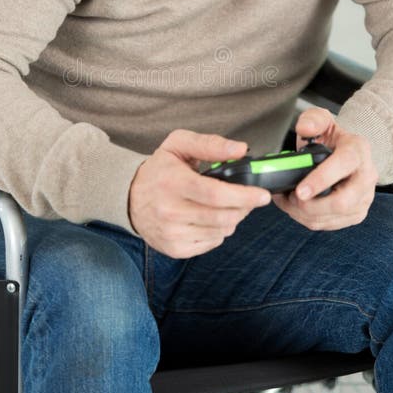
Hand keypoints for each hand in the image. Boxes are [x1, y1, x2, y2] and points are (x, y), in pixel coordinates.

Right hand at [128, 129, 271, 257]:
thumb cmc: (159, 169)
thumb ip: (210, 144)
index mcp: (172, 183)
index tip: (263, 195)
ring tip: (226, 205)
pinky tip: (210, 217)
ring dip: (232, 218)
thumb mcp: (178, 145)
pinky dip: (219, 230)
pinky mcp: (174, 249)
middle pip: (222, 217)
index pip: (216, 195)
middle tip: (248, 198)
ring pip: (220, 231)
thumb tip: (240, 149)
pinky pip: (211, 243)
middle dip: (243, 208)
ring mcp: (172, 233)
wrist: (129, 197)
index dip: (244, 196)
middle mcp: (170, 211)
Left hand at [272, 107, 377, 230]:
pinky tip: (296, 207)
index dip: (321, 180)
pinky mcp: (356, 213)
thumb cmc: (332, 139)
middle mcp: (367, 176)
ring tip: (288, 200)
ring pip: (333, 217)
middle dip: (310, 205)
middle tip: (290, 197)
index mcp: (358, 150)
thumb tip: (305, 128)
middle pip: (342, 202)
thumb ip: (312, 119)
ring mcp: (364, 198)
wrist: (347, 153)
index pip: (344, 166)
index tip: (300, 190)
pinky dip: (308, 219)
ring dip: (304, 213)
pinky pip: (330, 224)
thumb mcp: (322, 120)